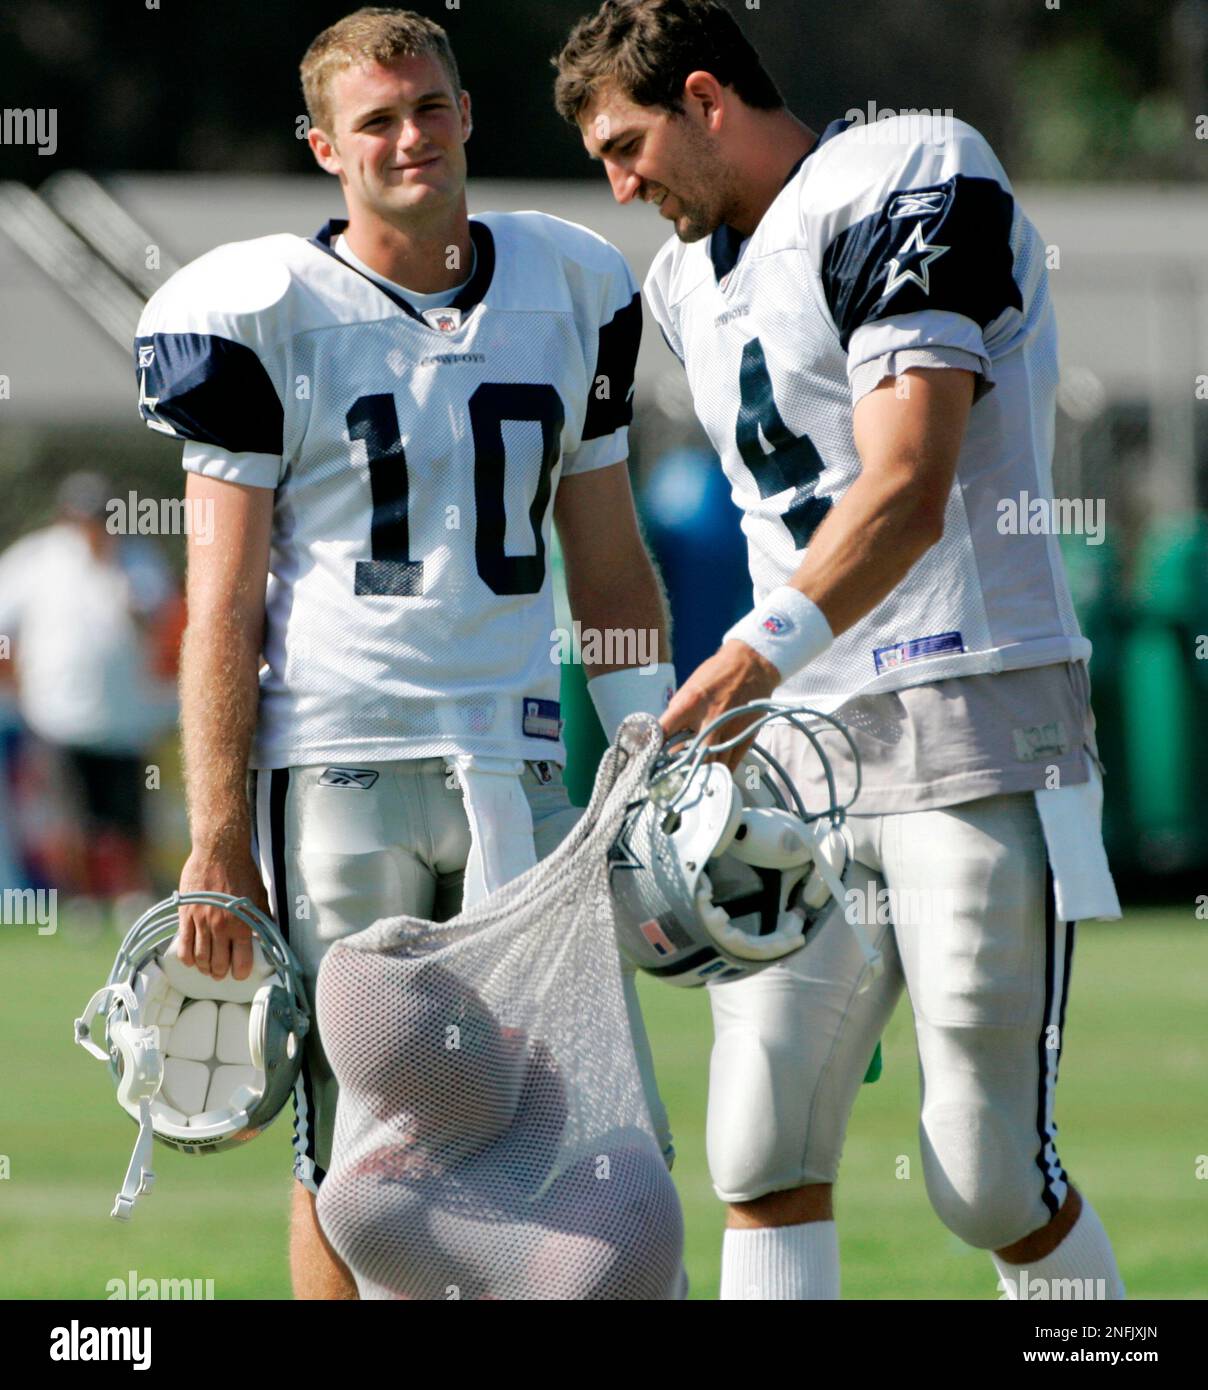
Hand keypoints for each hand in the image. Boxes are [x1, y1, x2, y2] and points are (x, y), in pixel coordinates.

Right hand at [176, 844, 270, 980]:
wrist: (219, 852)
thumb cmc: (243, 873)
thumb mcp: (260, 898)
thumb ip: (262, 920)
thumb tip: (268, 937)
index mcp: (242, 924)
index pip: (241, 962)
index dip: (240, 973)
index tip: (239, 973)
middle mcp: (221, 927)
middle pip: (218, 964)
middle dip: (220, 973)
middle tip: (221, 973)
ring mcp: (201, 922)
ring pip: (200, 958)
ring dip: (204, 968)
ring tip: (208, 968)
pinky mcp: (186, 915)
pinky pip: (183, 945)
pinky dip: (187, 958)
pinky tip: (192, 960)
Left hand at [659, 640, 780, 769]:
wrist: (751, 664)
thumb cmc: (716, 674)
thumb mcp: (689, 688)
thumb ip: (677, 713)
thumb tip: (664, 736)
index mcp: (690, 703)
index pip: (663, 731)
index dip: (651, 748)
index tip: (647, 758)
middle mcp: (710, 719)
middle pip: (690, 757)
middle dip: (678, 768)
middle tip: (672, 774)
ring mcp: (730, 730)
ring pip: (712, 766)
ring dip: (700, 774)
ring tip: (691, 776)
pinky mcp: (746, 737)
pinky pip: (730, 765)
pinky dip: (719, 772)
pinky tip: (711, 773)